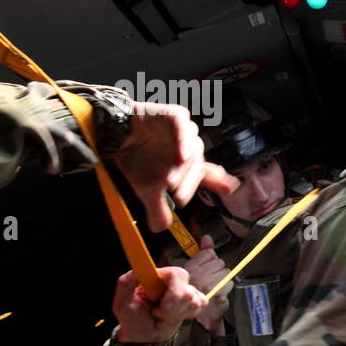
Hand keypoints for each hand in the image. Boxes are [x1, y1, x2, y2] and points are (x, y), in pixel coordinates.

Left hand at [113, 266, 206, 342]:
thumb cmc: (133, 319)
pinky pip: (201, 304)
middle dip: (173, 307)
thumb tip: (136, 270)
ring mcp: (186, 290)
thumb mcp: (122, 302)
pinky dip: (188, 314)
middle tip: (158, 313)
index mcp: (156, 277)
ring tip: (163, 316)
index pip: (174, 273)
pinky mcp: (195, 300)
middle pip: (187, 289)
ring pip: (193, 300)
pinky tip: (175, 316)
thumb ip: (126, 282)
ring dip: (176, 313)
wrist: (145, 337)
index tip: (160, 304)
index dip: (172, 290)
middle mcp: (172, 281)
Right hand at [114, 99, 237, 231]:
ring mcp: (183, 130)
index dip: (220, 181)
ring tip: (170, 180)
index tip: (231, 189)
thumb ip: (158, 208)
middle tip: (178, 196)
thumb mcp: (147, 190)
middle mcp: (188, 146)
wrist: (115, 134)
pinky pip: (182, 127)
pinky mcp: (174, 116)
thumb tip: (159, 229)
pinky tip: (180, 155)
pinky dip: (182, 141)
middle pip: (197, 165)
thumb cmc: (135, 160)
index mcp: (187, 163)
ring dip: (183, 167)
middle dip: (189, 184)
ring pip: (192, 148)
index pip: (208, 174)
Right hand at [181, 234, 230, 328]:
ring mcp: (209, 285)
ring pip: (226, 272)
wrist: (197, 316)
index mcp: (189, 268)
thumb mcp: (192, 270)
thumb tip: (207, 238)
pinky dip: (226, 288)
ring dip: (222, 279)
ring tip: (213, 286)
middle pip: (219, 262)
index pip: (209, 253)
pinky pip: (229, 283)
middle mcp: (198, 275)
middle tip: (209, 279)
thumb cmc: (194, 292)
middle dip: (217, 270)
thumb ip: (202, 252)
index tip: (207, 266)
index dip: (210, 259)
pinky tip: (218, 292)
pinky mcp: (219, 293)